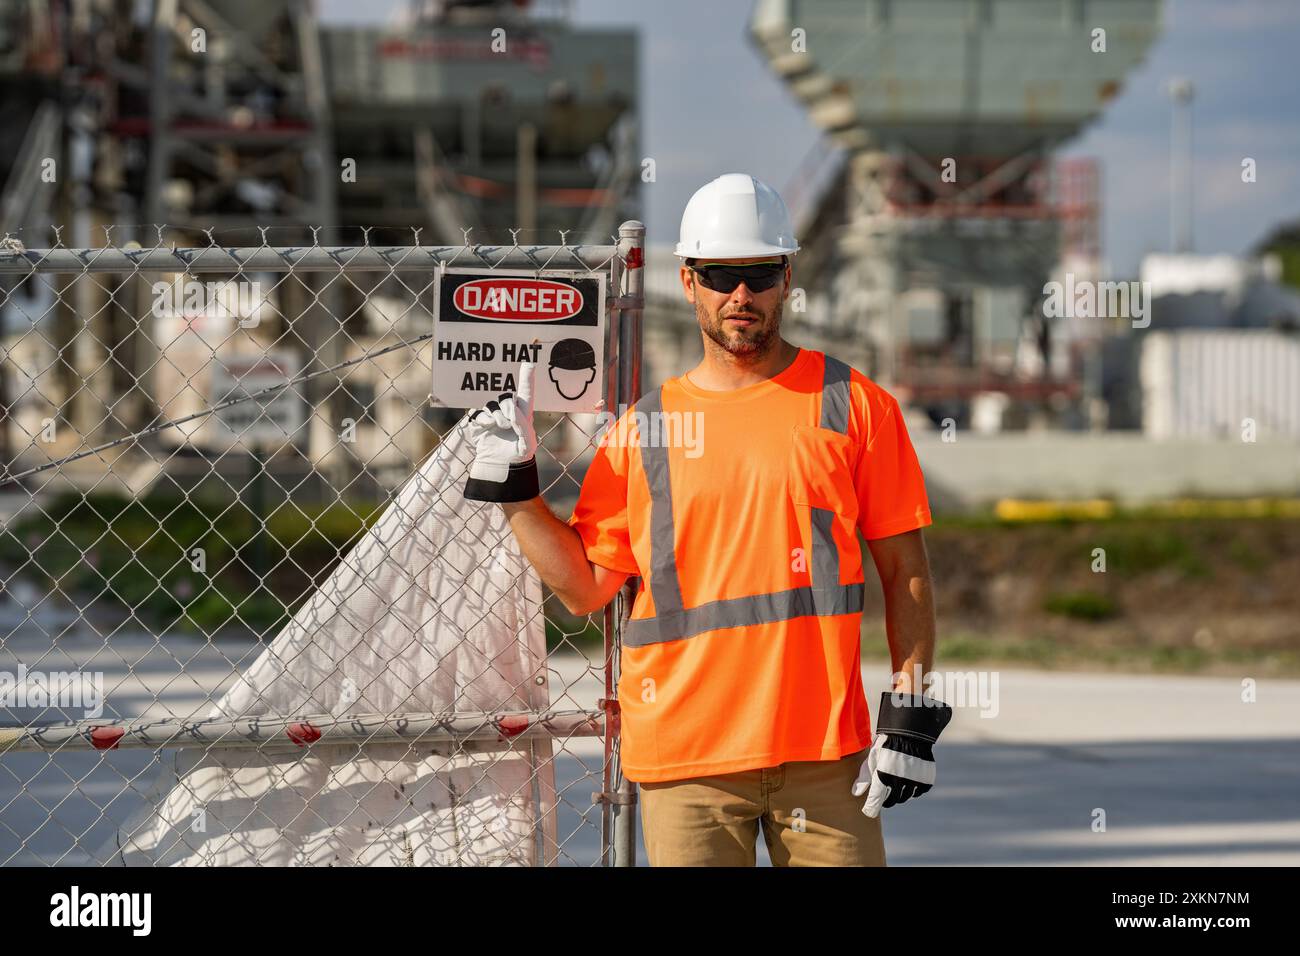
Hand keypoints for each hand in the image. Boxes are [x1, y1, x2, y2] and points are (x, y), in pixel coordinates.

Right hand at [463, 361, 539, 501]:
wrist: (500, 468)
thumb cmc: (519, 456)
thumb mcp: (527, 444)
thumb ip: (523, 425)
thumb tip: (512, 411)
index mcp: (524, 414)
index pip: (526, 392)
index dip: (527, 376)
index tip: (528, 361)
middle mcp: (508, 411)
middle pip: (505, 397)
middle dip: (507, 409)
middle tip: (507, 424)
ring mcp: (493, 416)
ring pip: (491, 404)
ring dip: (495, 416)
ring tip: (499, 428)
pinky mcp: (480, 422)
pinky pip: (478, 413)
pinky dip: (482, 420)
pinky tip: (486, 428)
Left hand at [852, 691, 951, 817]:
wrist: (910, 733)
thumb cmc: (886, 745)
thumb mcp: (872, 758)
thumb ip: (864, 777)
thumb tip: (856, 793)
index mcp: (883, 775)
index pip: (876, 799)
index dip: (871, 807)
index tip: (868, 812)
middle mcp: (899, 781)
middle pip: (892, 801)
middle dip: (887, 801)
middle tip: (884, 799)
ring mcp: (914, 781)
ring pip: (905, 797)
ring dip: (900, 795)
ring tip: (896, 787)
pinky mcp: (926, 780)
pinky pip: (919, 792)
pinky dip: (914, 790)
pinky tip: (909, 782)